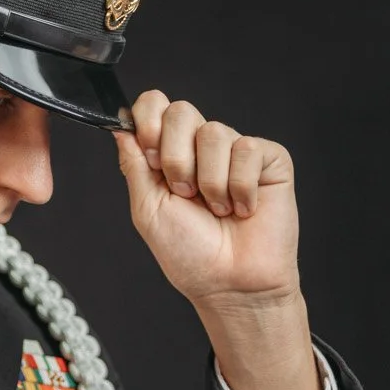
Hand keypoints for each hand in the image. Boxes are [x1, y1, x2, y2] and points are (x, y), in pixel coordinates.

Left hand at [113, 90, 322, 389]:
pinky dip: (240, 187)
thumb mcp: (147, 209)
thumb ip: (135, 165)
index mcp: (169, 154)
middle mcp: (201, 147)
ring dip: (209, 182)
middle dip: (175, 156)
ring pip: (214, 132)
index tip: (150, 154)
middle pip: (181, 111)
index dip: (149, 120)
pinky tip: (244, 208)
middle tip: (184, 192)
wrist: (230, 283)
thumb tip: (120, 127)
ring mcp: (236, 151)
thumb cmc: (190, 254)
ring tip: (218, 209)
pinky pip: (247, 149)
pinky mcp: (269, 159)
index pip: (155, 106)